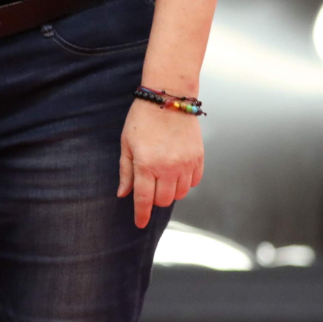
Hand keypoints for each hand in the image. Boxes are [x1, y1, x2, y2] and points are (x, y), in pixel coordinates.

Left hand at [118, 98, 203, 228]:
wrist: (168, 98)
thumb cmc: (142, 119)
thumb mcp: (126, 143)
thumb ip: (125, 171)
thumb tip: (123, 194)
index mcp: (146, 165)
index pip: (144, 199)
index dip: (141, 214)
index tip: (140, 223)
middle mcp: (168, 168)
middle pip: (163, 200)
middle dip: (154, 200)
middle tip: (148, 189)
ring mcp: (186, 164)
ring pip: (180, 194)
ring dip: (170, 192)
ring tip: (162, 178)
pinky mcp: (199, 159)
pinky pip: (194, 182)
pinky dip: (185, 183)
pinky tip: (176, 173)